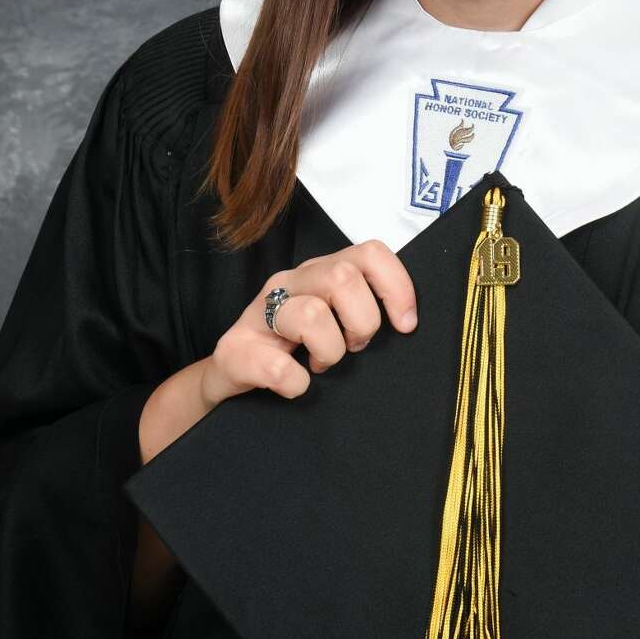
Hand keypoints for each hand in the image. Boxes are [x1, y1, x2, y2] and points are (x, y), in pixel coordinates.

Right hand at [199, 239, 419, 409]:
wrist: (229, 379)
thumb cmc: (293, 351)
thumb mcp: (334, 322)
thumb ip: (364, 309)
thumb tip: (410, 323)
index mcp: (319, 273)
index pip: (370, 253)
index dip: (396, 286)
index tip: (406, 325)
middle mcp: (290, 282)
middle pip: (343, 277)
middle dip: (361, 322)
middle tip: (354, 347)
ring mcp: (258, 313)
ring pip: (311, 314)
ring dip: (329, 351)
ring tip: (321, 364)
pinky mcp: (234, 350)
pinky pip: (277, 366)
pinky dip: (294, 382)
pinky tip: (295, 385)